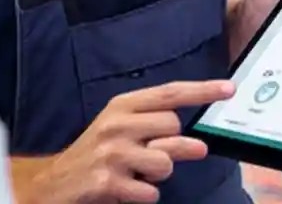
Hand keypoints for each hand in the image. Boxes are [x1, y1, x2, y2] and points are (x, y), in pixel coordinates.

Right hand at [17, 80, 234, 203]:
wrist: (52, 184)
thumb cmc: (96, 153)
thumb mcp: (121, 129)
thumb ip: (156, 128)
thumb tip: (198, 143)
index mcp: (121, 106)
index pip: (170, 93)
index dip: (202, 91)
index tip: (229, 89)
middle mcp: (116, 124)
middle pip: (173, 128)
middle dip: (171, 145)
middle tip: (150, 153)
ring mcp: (111, 154)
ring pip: (165, 163)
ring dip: (156, 175)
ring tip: (135, 174)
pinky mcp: (107, 182)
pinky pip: (150, 192)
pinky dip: (144, 196)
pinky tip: (125, 190)